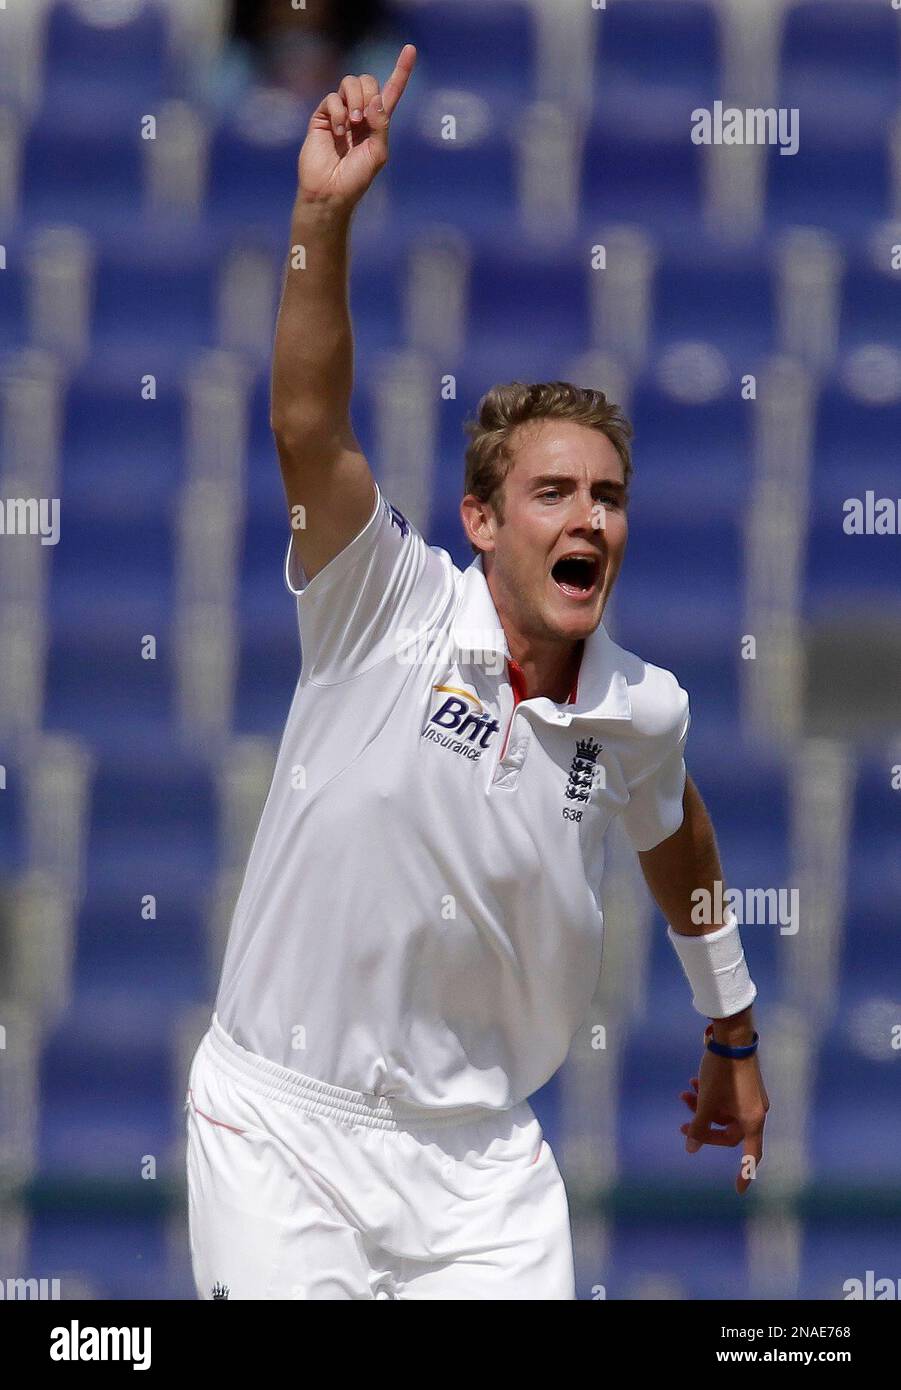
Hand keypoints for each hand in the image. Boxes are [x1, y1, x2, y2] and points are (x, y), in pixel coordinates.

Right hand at [298, 43, 415, 209]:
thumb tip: (374, 99)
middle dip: (369, 93)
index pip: (392, 90)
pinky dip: (338, 113)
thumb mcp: (378, 153)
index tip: (411, 49)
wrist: (330, 191)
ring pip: (350, 82)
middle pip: (368, 81)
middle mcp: (360, 113)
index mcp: (378, 122)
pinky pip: (332, 99)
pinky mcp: (322, 116)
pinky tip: (338, 132)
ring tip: (352, 124)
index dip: (401, 70)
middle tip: (363, 119)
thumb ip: (381, 125)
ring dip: (354, 100)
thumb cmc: (356, 179)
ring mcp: (340, 113)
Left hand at [679, 1045, 768, 1194]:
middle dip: (704, 1127)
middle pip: (729, 1132)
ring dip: (704, 1108)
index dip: (744, 1173)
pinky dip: (711, 1097)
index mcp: (752, 1121)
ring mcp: (752, 1098)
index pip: (750, 1156)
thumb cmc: (721, 1071)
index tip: (738, 1190)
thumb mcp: (706, 1101)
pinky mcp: (746, 1085)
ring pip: (725, 1113)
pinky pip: (728, 1100)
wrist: (732, 1035)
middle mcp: (756, 1112)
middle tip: (682, 1125)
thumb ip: (699, 1126)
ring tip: (684, 1096)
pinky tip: (693, 1085)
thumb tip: (692, 1148)